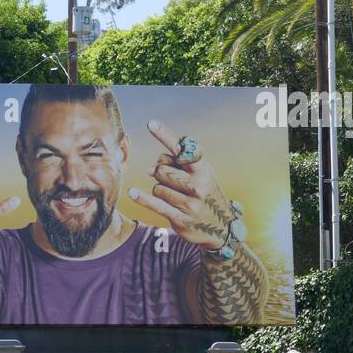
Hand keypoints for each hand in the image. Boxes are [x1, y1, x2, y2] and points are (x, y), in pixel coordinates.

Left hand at [128, 120, 234, 248]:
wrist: (220, 228)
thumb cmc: (204, 195)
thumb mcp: (199, 177)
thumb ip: (177, 167)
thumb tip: (149, 169)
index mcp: (203, 170)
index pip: (181, 149)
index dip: (165, 135)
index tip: (150, 123)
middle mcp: (198, 184)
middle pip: (161, 170)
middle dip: (160, 175)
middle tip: (172, 184)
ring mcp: (190, 202)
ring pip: (158, 188)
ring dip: (160, 192)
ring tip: (175, 198)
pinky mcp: (181, 218)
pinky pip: (156, 204)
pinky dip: (143, 198)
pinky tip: (132, 193)